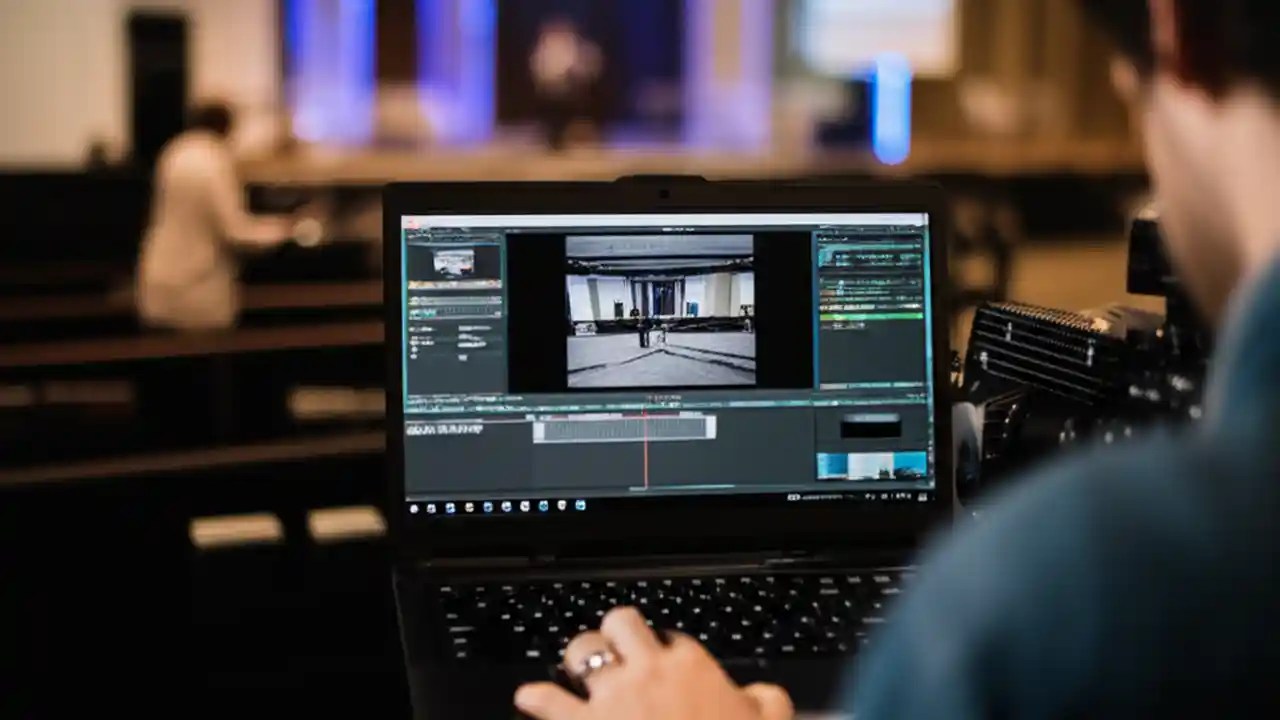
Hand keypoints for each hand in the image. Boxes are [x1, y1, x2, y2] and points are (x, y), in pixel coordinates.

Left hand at [515, 607, 792, 719]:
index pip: (670, 636)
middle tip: (614, 652)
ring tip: (574, 670)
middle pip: (620, 624)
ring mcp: (610, 697)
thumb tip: (761, 694)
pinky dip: (535, 698)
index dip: (662, 647)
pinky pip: (546, 700)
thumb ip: (766, 701)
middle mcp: (647, 670)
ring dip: (576, 659)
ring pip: (580, 650)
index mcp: (691, 666)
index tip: (660, 659)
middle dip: (614, 636)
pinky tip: (528, 699)